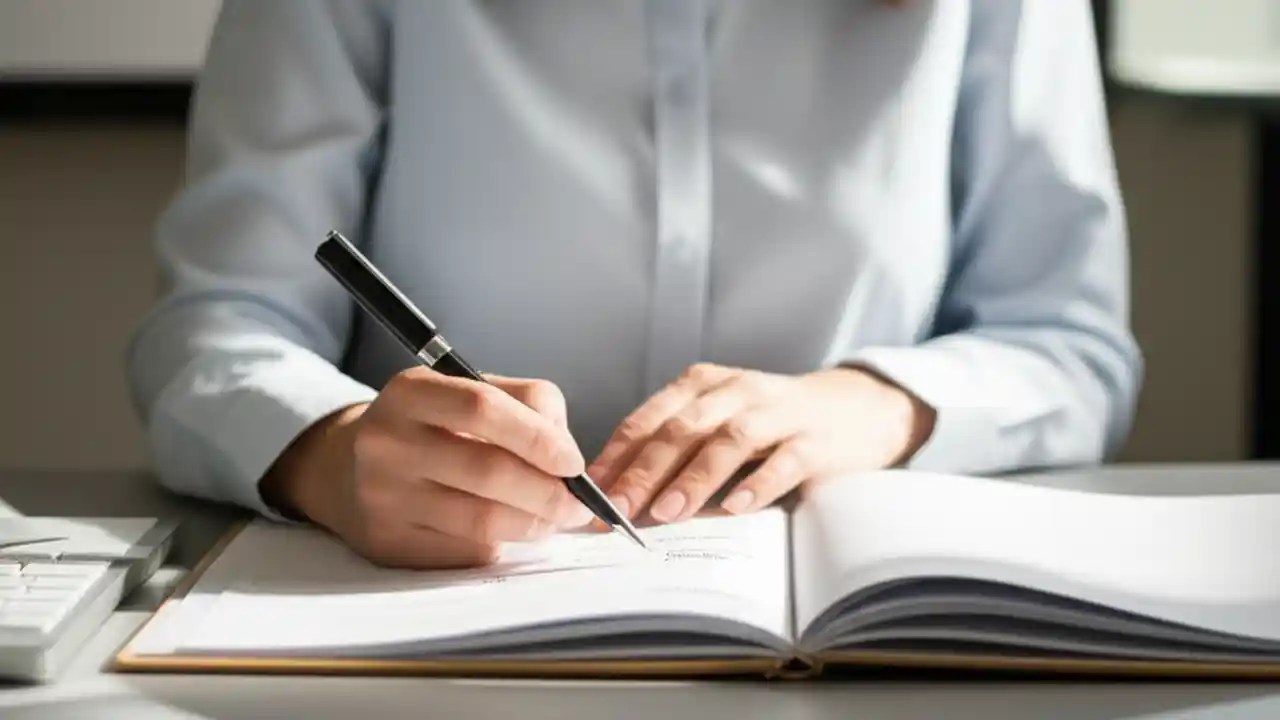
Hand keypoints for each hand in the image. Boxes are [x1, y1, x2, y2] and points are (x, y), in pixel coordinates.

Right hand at [260, 370, 593, 568]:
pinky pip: (466, 551)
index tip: (573, 463)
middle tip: (578, 505)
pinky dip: (502, 545)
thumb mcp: (473, 390)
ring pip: (482, 522)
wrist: (352, 472)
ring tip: (555, 520)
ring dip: (534, 525)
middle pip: (488, 472)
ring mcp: (383, 498)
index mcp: (410, 392)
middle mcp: (387, 443)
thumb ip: (530, 404)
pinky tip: (508, 532)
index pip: (482, 408)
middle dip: (549, 493)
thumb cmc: (435, 428)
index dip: (539, 438)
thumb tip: (568, 456)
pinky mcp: (389, 544)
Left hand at [588, 363, 934, 523]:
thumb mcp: (718, 420)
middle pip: (681, 429)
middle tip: (617, 509)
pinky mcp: (814, 440)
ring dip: (695, 477)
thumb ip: (675, 446)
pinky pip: (784, 460)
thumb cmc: (771, 422)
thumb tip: (616, 494)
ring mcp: (777, 413)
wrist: (854, 408)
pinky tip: (737, 507)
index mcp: (702, 384)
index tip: (589, 493)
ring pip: (729, 441)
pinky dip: (758, 483)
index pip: (648, 420)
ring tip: (668, 511)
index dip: (617, 456)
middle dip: (644, 472)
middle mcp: (736, 391)